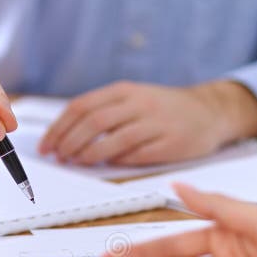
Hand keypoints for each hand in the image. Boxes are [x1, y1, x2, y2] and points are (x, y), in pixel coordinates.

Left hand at [38, 80, 256, 166]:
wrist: (210, 111)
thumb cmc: (163, 108)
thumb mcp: (132, 98)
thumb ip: (103, 112)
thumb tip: (66, 136)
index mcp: (124, 90)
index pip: (81, 107)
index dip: (59, 128)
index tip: (46, 145)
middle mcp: (138, 103)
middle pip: (93, 123)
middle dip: (69, 143)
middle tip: (59, 157)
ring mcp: (155, 123)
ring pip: (112, 140)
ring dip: (90, 155)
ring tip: (78, 163)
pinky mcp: (169, 143)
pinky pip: (136, 155)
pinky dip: (117, 162)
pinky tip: (107, 166)